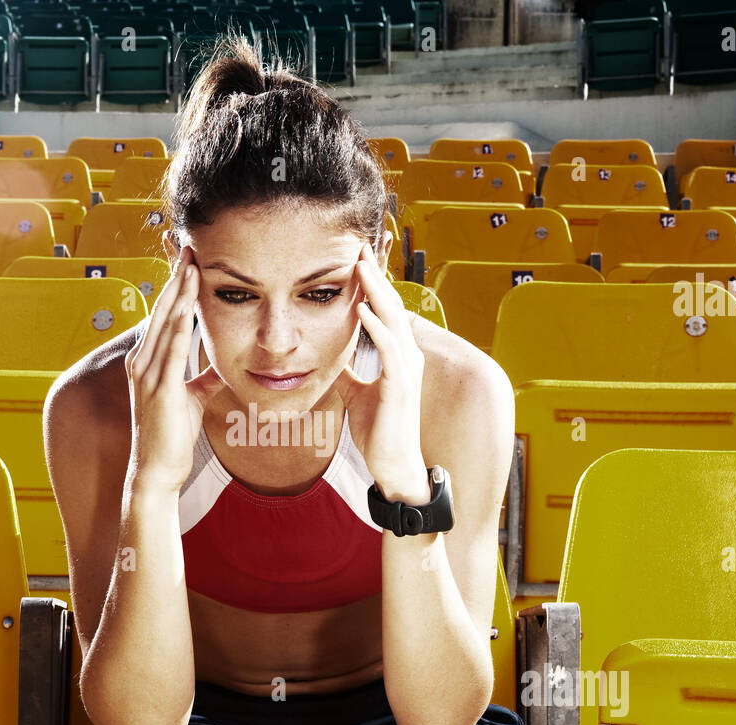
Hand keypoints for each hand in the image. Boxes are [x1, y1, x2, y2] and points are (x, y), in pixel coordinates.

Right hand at [124, 245, 225, 494]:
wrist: (157, 469)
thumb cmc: (172, 436)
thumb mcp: (191, 399)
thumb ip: (203, 378)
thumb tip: (220, 366)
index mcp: (147, 361)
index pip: (163, 315)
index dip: (176, 287)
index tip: (189, 261)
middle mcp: (142, 361)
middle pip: (160, 309)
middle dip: (176, 277)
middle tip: (190, 246)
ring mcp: (147, 373)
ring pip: (165, 321)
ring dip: (180, 290)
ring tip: (192, 262)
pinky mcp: (159, 386)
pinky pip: (172, 347)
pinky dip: (182, 320)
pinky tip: (191, 300)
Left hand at [333, 243, 429, 504]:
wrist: (392, 465)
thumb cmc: (378, 430)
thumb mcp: (354, 393)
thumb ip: (345, 371)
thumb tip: (328, 356)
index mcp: (396, 356)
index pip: (385, 312)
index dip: (372, 286)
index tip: (356, 261)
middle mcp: (406, 357)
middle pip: (392, 307)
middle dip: (376, 278)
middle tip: (360, 249)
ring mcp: (405, 371)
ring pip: (393, 322)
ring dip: (376, 294)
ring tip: (362, 270)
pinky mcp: (400, 388)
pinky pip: (390, 351)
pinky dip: (377, 329)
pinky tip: (362, 311)